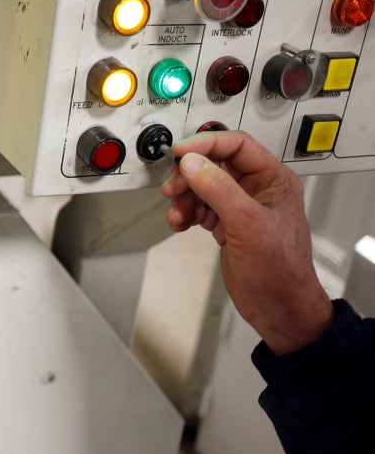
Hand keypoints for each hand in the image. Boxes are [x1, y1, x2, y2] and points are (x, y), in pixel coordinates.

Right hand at [159, 131, 333, 354]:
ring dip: (184, 197)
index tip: (179, 152)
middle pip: (213, 164)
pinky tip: (180, 224)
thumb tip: (193, 163)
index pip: (236, 145)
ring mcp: (240, 206)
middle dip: (189, 176)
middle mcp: (256, 188)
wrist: (278, 309)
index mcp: (273, 179)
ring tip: (177, 214)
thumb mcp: (248, 225)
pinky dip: (185, 213)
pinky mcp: (227, 223)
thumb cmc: (280, 272)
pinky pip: (199, 207)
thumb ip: (219, 190)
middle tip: (173, 189)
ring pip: (202, 186)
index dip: (205, 144)